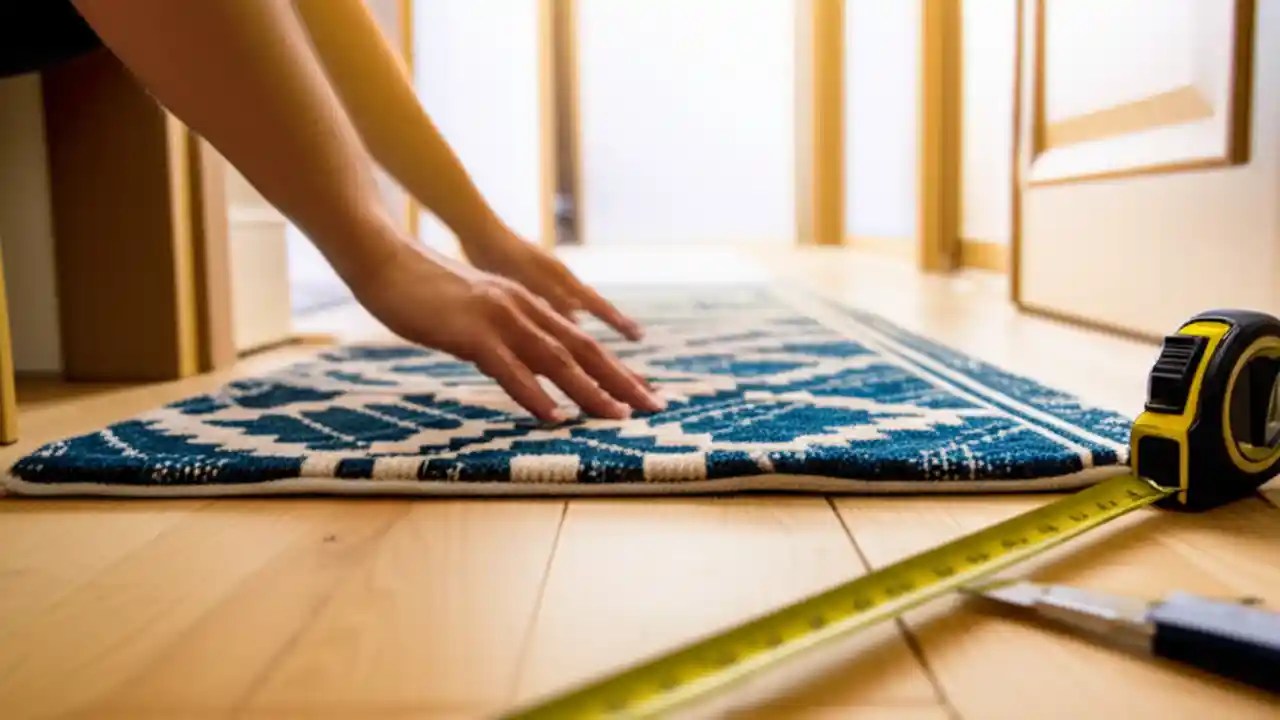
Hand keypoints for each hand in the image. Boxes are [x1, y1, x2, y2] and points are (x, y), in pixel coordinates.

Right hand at [350, 239, 663, 422]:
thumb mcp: (477, 316)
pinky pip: (509, 368)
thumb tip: (527, 368)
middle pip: (584, 349)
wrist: (385, 262)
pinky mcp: (471, 331)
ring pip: (556, 359)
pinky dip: (535, 394)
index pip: (583, 342)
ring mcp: (499, 318)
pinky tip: (555, 417)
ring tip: (618, 417)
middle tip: (656, 407)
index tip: (645, 394)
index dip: (617, 369)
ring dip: (590, 390)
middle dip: (623, 380)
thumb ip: (506, 338)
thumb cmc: (425, 294)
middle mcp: (523, 309)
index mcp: (527, 306)